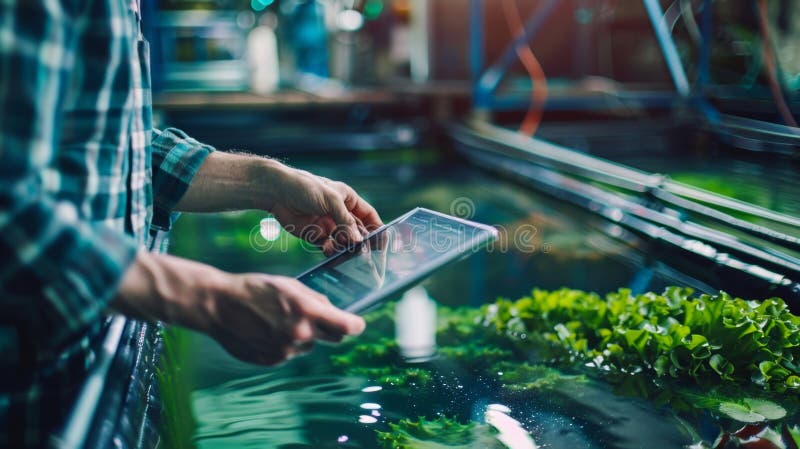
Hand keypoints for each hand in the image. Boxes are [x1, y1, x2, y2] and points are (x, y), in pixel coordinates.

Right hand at [111, 252, 365, 364]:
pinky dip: (285, 344)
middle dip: (329, 328)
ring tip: (278, 319)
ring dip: (302, 335)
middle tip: (314, 316)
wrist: (218, 305)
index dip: (355, 325)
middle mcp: (300, 335)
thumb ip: (315, 300)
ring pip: (308, 345)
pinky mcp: (272, 361)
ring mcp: (286, 351)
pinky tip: (266, 330)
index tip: (356, 323)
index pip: (347, 327)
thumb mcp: (289, 285)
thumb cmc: (254, 289)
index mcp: (307, 312)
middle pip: (332, 338)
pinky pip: (289, 353)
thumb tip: (334, 311)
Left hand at [270, 166, 382, 254]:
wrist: (276, 191)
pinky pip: (328, 247)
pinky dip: (330, 250)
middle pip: (358, 233)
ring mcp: (329, 225)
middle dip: (362, 243)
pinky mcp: (315, 235)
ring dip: (345, 248)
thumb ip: (345, 221)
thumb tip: (358, 241)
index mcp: (348, 200)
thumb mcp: (330, 199)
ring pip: (344, 243)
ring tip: (344, 251)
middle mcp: (341, 214)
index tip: (382, 244)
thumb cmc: (305, 186)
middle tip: (364, 254)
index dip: (378, 230)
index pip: (369, 217)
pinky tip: (328, 249)